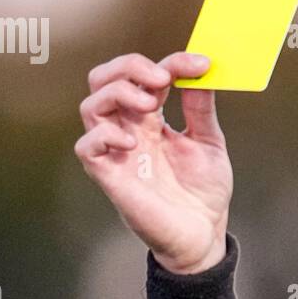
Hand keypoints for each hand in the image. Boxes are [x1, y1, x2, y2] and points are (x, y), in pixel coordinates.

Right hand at [74, 52, 233, 273]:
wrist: (202, 235)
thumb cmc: (203, 193)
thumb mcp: (209, 143)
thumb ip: (201, 109)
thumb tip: (201, 72)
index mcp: (151, 120)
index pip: (146, 76)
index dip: (171, 62)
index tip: (201, 64)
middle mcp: (128, 130)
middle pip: (104, 79)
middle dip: (128, 67)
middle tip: (161, 77)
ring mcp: (116, 152)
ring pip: (90, 105)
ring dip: (118, 94)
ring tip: (150, 105)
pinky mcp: (110, 176)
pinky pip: (87, 147)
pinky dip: (104, 136)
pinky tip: (133, 142)